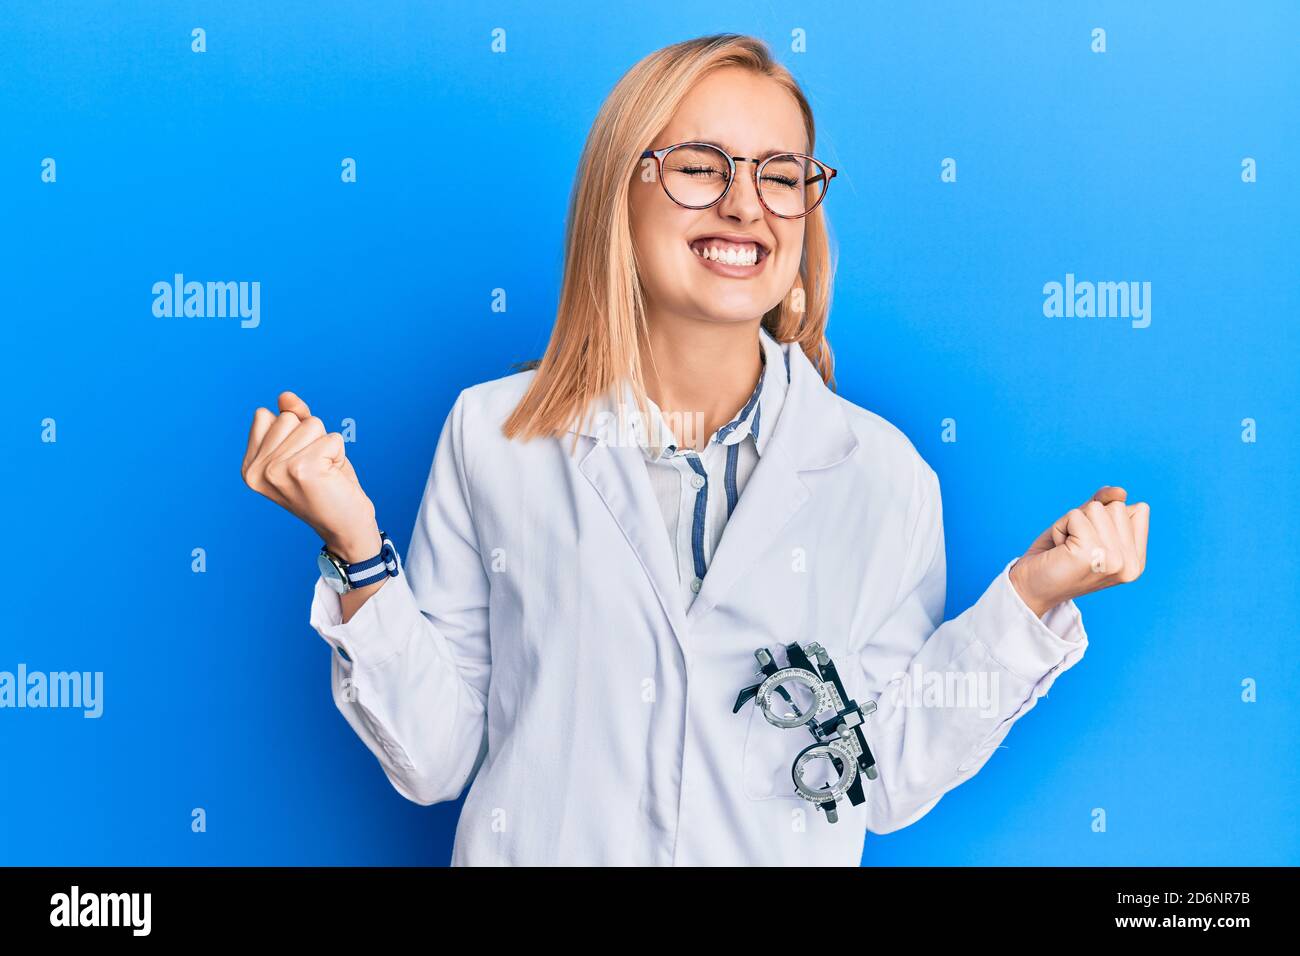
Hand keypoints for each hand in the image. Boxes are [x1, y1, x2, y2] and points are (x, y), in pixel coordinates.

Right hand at [241, 390, 380, 559]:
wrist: (346, 528)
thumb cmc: (327, 487)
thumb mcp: (305, 448)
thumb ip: (293, 420)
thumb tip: (285, 395)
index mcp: (248, 466)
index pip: (266, 415)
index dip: (292, 433)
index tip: (299, 463)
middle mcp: (255, 470)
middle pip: (288, 417)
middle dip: (311, 438)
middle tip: (316, 470)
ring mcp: (276, 470)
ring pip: (311, 424)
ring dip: (326, 446)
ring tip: (324, 474)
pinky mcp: (302, 469)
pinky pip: (331, 438)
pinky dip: (339, 454)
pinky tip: (332, 477)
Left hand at [1009, 485, 1149, 617]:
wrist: (1029, 588)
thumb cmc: (1057, 556)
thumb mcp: (1085, 525)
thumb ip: (1105, 504)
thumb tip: (1120, 491)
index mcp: (1136, 561)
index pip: (1138, 510)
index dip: (1106, 517)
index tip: (1089, 543)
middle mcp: (1131, 564)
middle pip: (1117, 506)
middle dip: (1087, 520)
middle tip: (1074, 548)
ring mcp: (1114, 560)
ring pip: (1096, 508)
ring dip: (1072, 524)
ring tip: (1067, 549)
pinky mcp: (1092, 554)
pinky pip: (1075, 515)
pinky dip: (1060, 527)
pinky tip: (1059, 550)